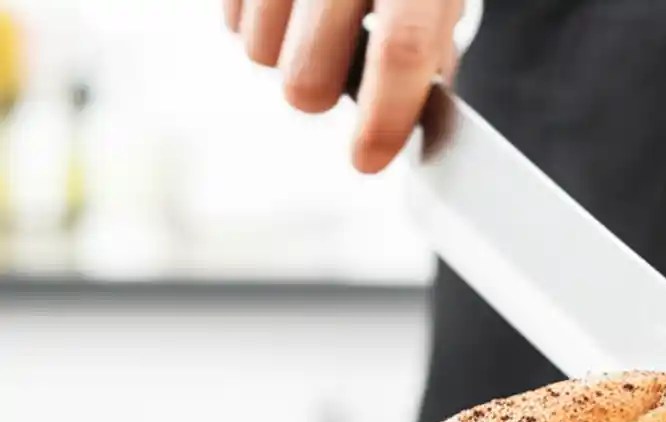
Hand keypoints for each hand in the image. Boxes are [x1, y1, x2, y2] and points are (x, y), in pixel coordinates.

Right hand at [224, 0, 462, 173]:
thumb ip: (430, 42)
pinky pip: (232, 19)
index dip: (385, 116)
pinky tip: (289, 1)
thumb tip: (408, 113)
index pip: (402, 48)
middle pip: (309, 72)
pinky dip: (258, 24)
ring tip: (314, 22)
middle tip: (337, 80)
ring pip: (259, 50)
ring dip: (286, 55)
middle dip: (322, 95)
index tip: (370, 158)